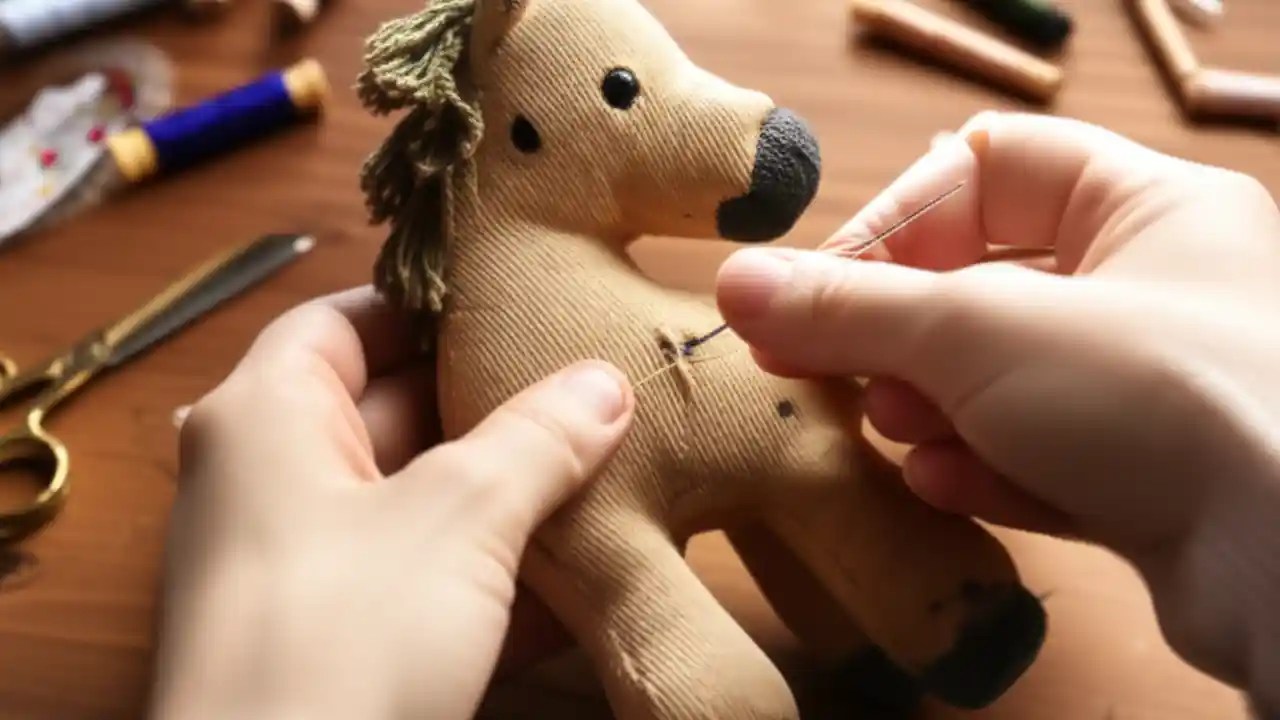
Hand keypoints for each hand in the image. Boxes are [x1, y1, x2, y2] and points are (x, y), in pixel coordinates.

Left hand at [147, 287, 633, 719]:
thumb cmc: (342, 639)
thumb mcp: (458, 518)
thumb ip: (537, 440)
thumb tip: (604, 382)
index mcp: (265, 418)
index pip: (343, 320)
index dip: (432, 305)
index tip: (524, 300)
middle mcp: (272, 484)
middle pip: (395, 412)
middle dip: (497, 409)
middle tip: (594, 389)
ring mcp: (306, 570)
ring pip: (422, 506)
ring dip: (512, 501)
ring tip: (611, 475)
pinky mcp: (341, 645)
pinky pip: (428, 584)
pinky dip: (497, 581)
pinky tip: (585, 583)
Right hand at [714, 112, 1279, 708]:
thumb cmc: (1163, 395)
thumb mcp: (980, 330)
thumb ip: (853, 308)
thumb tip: (738, 284)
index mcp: (1145, 207)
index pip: (990, 168)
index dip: (898, 218)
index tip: (821, 287)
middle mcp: (1157, 288)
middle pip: (987, 281)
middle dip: (902, 331)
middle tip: (834, 370)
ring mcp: (1153, 389)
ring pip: (1006, 378)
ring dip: (935, 405)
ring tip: (899, 428)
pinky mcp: (1148, 480)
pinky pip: (1040, 454)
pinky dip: (982, 464)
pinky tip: (944, 482)